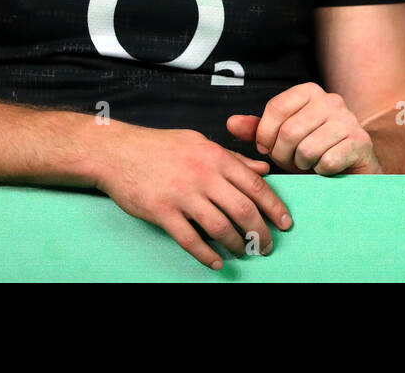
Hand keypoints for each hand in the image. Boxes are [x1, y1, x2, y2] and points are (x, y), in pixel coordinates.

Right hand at [95, 123, 291, 270]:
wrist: (118, 152)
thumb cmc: (161, 146)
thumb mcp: (200, 143)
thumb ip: (233, 157)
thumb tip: (264, 168)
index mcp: (216, 157)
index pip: (256, 185)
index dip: (275, 207)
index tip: (285, 223)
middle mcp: (203, 175)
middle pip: (243, 210)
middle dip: (261, 232)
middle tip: (268, 246)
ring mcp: (182, 194)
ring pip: (220, 227)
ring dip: (237, 245)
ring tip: (244, 253)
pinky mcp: (162, 211)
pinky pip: (189, 239)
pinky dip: (206, 254)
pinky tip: (216, 262)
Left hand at [227, 81, 380, 174]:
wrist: (349, 170)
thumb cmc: (312, 152)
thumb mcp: (281, 140)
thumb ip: (257, 130)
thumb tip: (231, 123)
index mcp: (309, 91)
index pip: (275, 108)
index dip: (265, 136)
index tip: (268, 150)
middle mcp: (331, 99)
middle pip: (289, 131)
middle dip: (283, 155)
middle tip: (291, 161)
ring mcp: (349, 120)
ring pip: (307, 149)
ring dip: (303, 165)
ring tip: (309, 164)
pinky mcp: (361, 142)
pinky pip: (327, 162)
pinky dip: (321, 172)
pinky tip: (327, 169)